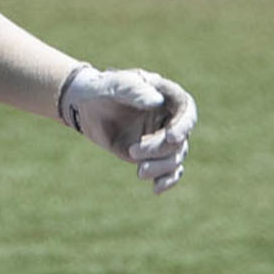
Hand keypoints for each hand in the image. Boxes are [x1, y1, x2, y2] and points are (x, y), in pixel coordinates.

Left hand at [57, 65, 196, 193]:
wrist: (86, 105)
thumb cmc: (104, 88)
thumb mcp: (117, 85)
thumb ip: (136, 91)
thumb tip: (157, 102)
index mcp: (167, 95)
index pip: (187, 110)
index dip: (184, 125)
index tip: (171, 137)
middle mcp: (169, 117)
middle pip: (179, 139)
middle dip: (159, 149)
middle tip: (133, 151)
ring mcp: (162, 136)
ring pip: (175, 157)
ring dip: (160, 167)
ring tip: (139, 172)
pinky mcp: (153, 154)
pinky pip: (169, 170)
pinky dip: (166, 180)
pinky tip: (156, 189)